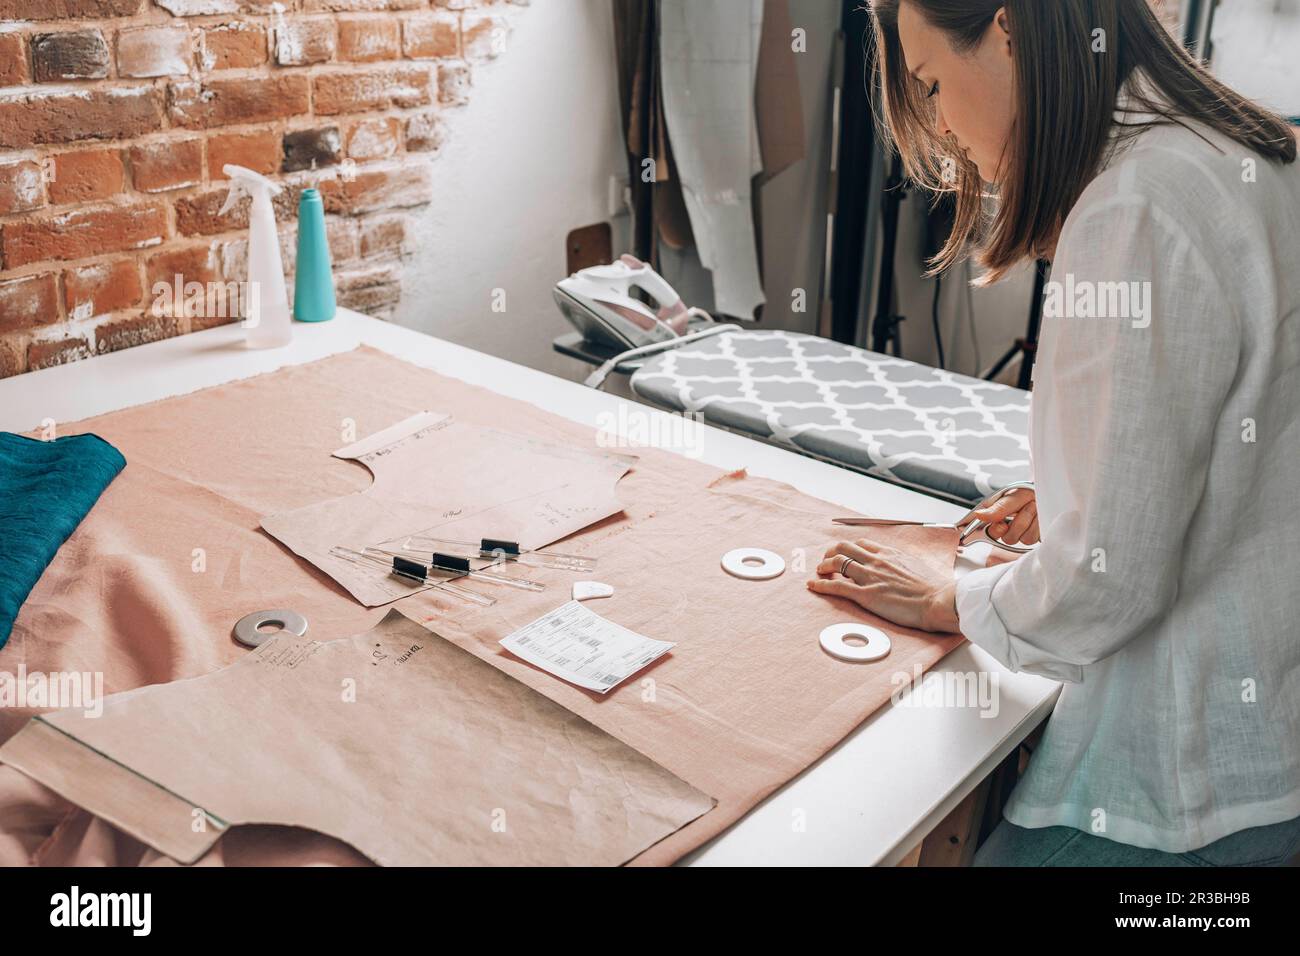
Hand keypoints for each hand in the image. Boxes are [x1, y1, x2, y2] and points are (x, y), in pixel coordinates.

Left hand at [808, 539, 959, 633]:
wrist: (940, 600)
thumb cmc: (935, 588)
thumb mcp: (919, 567)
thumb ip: (906, 565)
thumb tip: (905, 568)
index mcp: (890, 553)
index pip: (862, 544)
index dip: (848, 548)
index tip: (843, 553)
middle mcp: (877, 561)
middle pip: (844, 548)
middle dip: (831, 553)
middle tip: (826, 560)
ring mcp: (870, 577)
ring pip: (837, 563)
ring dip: (823, 566)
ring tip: (819, 572)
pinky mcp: (866, 595)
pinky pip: (836, 586)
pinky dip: (821, 585)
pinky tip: (812, 586)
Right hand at [959, 487, 1037, 546]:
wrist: (1049, 493)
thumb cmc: (1028, 492)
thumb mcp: (1013, 496)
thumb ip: (998, 508)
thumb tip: (978, 515)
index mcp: (997, 517)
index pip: (988, 531)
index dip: (996, 530)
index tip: (1003, 524)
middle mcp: (1008, 528)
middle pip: (1008, 538)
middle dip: (1019, 522)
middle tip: (1028, 506)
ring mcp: (1021, 535)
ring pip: (1022, 539)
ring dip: (1031, 521)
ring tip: (1035, 508)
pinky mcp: (1033, 538)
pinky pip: (1033, 539)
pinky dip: (1038, 526)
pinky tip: (1039, 517)